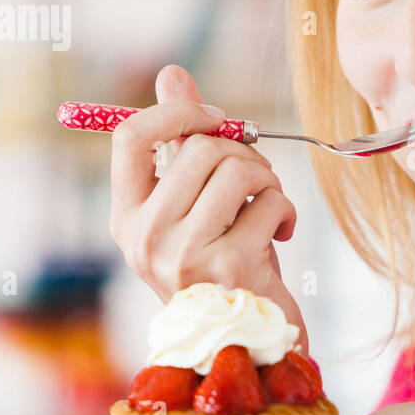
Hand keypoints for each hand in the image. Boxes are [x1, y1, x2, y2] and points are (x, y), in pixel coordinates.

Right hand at [109, 64, 308, 353]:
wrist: (245, 341)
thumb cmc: (221, 265)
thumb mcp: (194, 206)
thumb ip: (178, 143)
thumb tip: (172, 73)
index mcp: (127, 218)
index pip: (130, 137)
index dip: (178, 112)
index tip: (215, 119)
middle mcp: (146, 238)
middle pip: (197, 148)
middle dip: (241, 152)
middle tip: (255, 179)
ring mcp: (185, 255)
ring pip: (236, 169)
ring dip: (266, 180)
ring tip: (267, 205)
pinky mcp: (230, 268)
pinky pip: (269, 201)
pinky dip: (287, 210)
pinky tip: (281, 233)